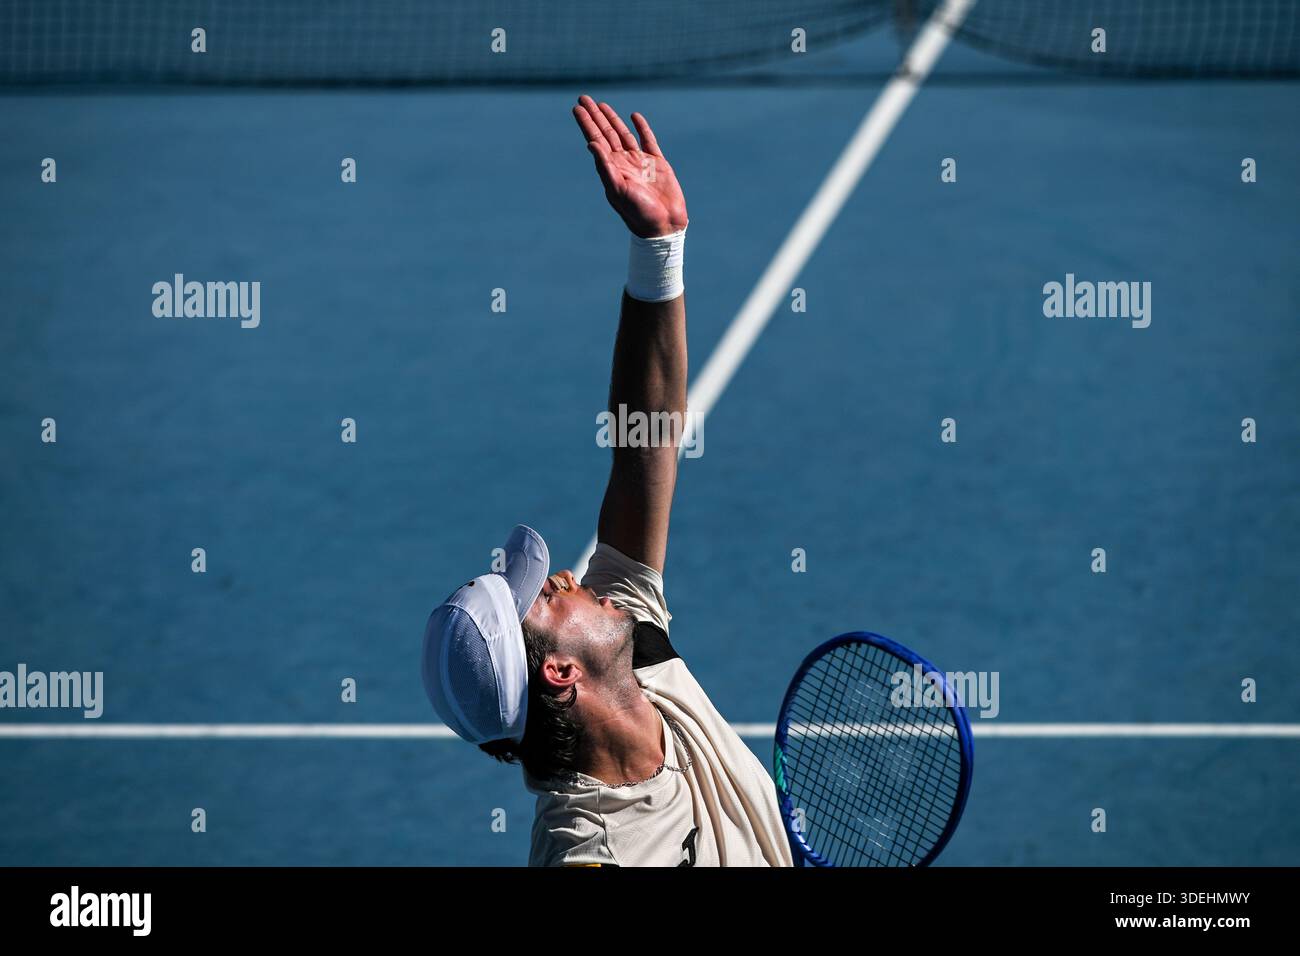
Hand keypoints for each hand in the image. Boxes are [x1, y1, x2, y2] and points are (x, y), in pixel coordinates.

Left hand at [572, 96, 687, 238]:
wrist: (663, 226)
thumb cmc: (639, 213)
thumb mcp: (618, 191)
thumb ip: (605, 168)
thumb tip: (591, 144)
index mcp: (612, 169)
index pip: (596, 140)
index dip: (586, 123)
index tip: (577, 108)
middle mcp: (623, 163)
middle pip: (605, 133)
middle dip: (595, 116)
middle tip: (583, 98)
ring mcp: (640, 162)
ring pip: (623, 134)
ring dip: (612, 119)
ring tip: (601, 105)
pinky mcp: (658, 163)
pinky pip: (648, 140)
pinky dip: (641, 128)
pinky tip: (634, 117)